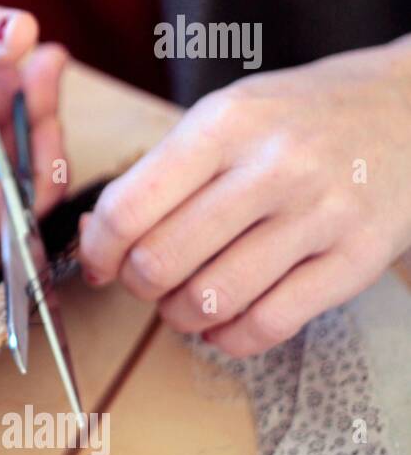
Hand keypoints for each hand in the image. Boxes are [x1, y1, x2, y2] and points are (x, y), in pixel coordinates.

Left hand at [79, 35, 410, 355]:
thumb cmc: (302, 116)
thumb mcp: (226, 116)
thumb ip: (160, 172)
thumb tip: (96, 233)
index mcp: (225, 124)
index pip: (128, 208)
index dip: (98, 250)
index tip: (100, 264)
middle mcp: (273, 167)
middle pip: (161, 261)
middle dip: (138, 285)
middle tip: (147, 281)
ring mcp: (321, 214)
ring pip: (210, 300)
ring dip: (180, 316)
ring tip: (185, 301)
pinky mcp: (358, 258)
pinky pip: (269, 324)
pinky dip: (230, 338)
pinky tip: (224, 323)